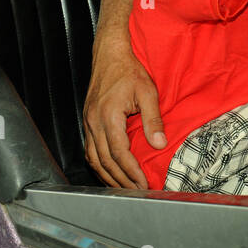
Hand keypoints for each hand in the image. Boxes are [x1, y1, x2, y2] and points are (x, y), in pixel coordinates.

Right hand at [83, 33, 164, 188]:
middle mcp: (94, 122)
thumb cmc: (129, 69)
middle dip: (122, 181)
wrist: (109, 54)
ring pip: (94, 159)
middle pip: (105, 161)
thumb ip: (153, 119)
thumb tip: (159, 144)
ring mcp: (88, 122)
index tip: (144, 184)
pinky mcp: (88, 121)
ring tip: (125, 188)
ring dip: (109, 176)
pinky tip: (110, 171)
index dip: (131, 172)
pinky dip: (100, 165)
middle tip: (138, 193)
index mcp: (108, 116)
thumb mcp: (147, 92)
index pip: (120, 153)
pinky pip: (90, 150)